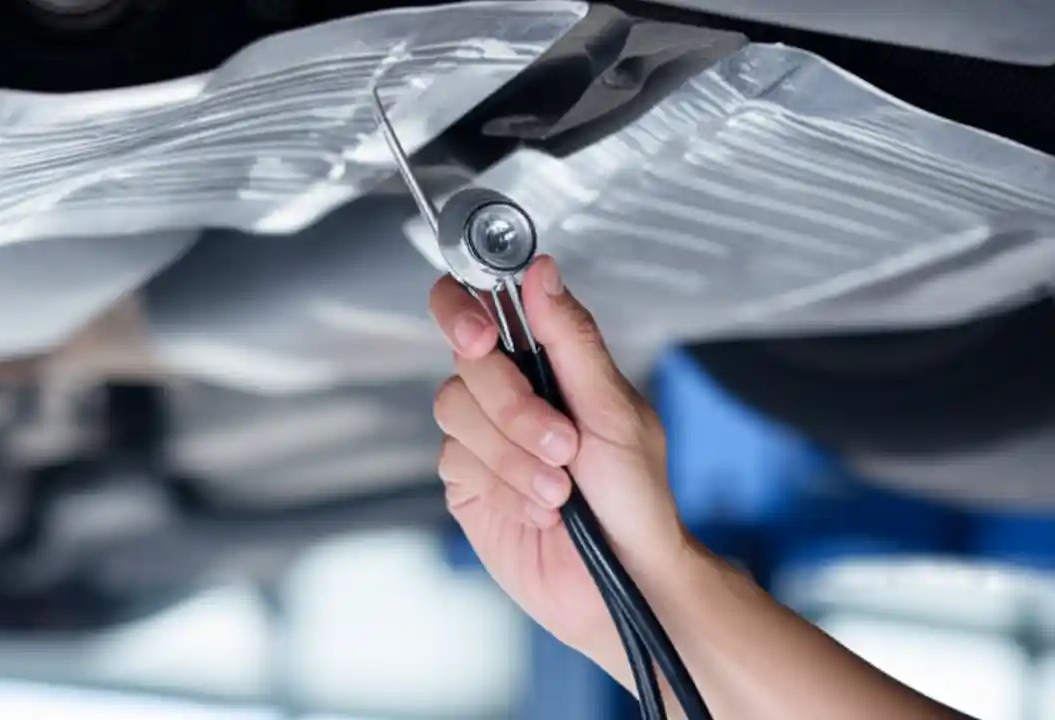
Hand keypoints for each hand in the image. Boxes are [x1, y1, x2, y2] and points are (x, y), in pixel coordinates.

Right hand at [429, 255, 688, 672]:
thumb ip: (572, 339)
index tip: (483, 337)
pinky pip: (458, 463)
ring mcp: (483, 438)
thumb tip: (542, 272)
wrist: (625, 577)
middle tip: (563, 444)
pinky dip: (505, 488)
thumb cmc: (635, 497)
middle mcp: (507, 393)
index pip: (480, 308)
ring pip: (456, 414)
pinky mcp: (467, 483)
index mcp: (545, 362)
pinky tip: (539, 508)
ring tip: (558, 488)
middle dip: (515, 408)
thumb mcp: (615, 409)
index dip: (465, 311)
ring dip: (514, 456)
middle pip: (466, 364)